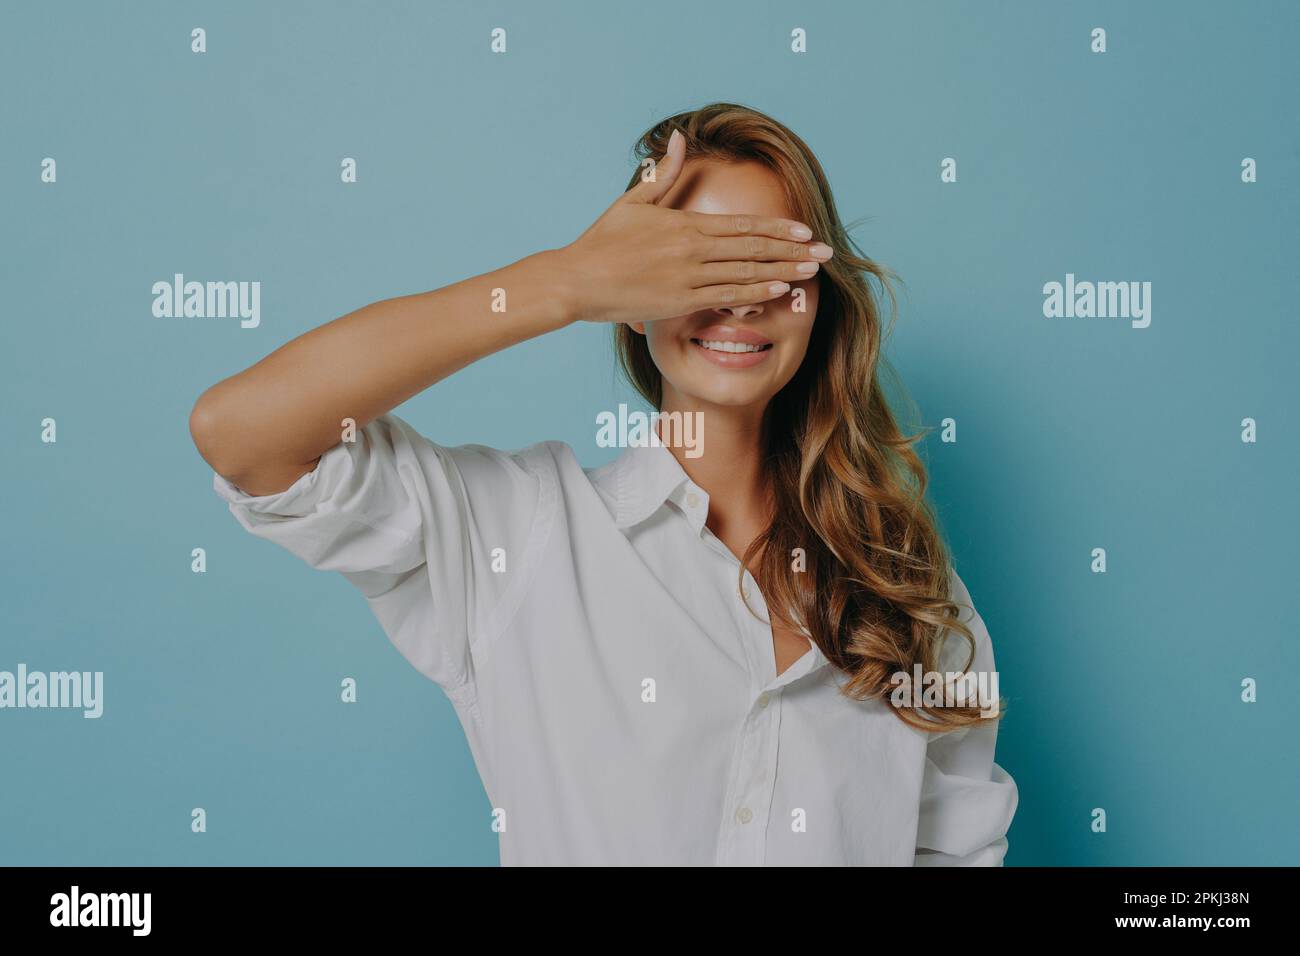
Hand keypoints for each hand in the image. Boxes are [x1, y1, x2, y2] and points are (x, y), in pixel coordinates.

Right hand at [552, 129, 831, 324]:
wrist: (576, 280)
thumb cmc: (602, 243)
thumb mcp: (634, 202)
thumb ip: (663, 174)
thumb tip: (679, 137)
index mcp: (684, 224)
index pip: (742, 225)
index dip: (777, 228)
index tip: (804, 229)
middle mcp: (693, 249)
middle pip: (753, 248)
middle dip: (793, 250)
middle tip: (825, 252)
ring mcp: (688, 277)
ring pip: (747, 273)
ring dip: (784, 271)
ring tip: (813, 271)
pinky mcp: (680, 301)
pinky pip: (726, 296)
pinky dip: (755, 292)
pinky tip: (781, 290)